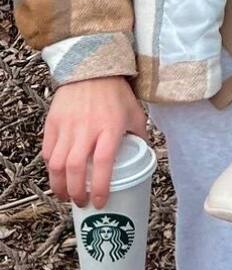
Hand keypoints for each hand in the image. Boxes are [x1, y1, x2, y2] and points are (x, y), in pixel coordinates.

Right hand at [43, 77, 147, 207]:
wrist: (92, 68)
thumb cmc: (115, 92)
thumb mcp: (134, 111)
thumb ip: (139, 134)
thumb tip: (144, 154)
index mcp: (110, 127)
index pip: (105, 162)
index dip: (101, 186)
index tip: (100, 201)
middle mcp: (87, 129)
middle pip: (76, 168)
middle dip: (76, 192)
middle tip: (81, 201)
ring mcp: (67, 126)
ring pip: (57, 164)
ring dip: (59, 185)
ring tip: (66, 194)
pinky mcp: (53, 123)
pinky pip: (47, 152)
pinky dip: (50, 168)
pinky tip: (57, 174)